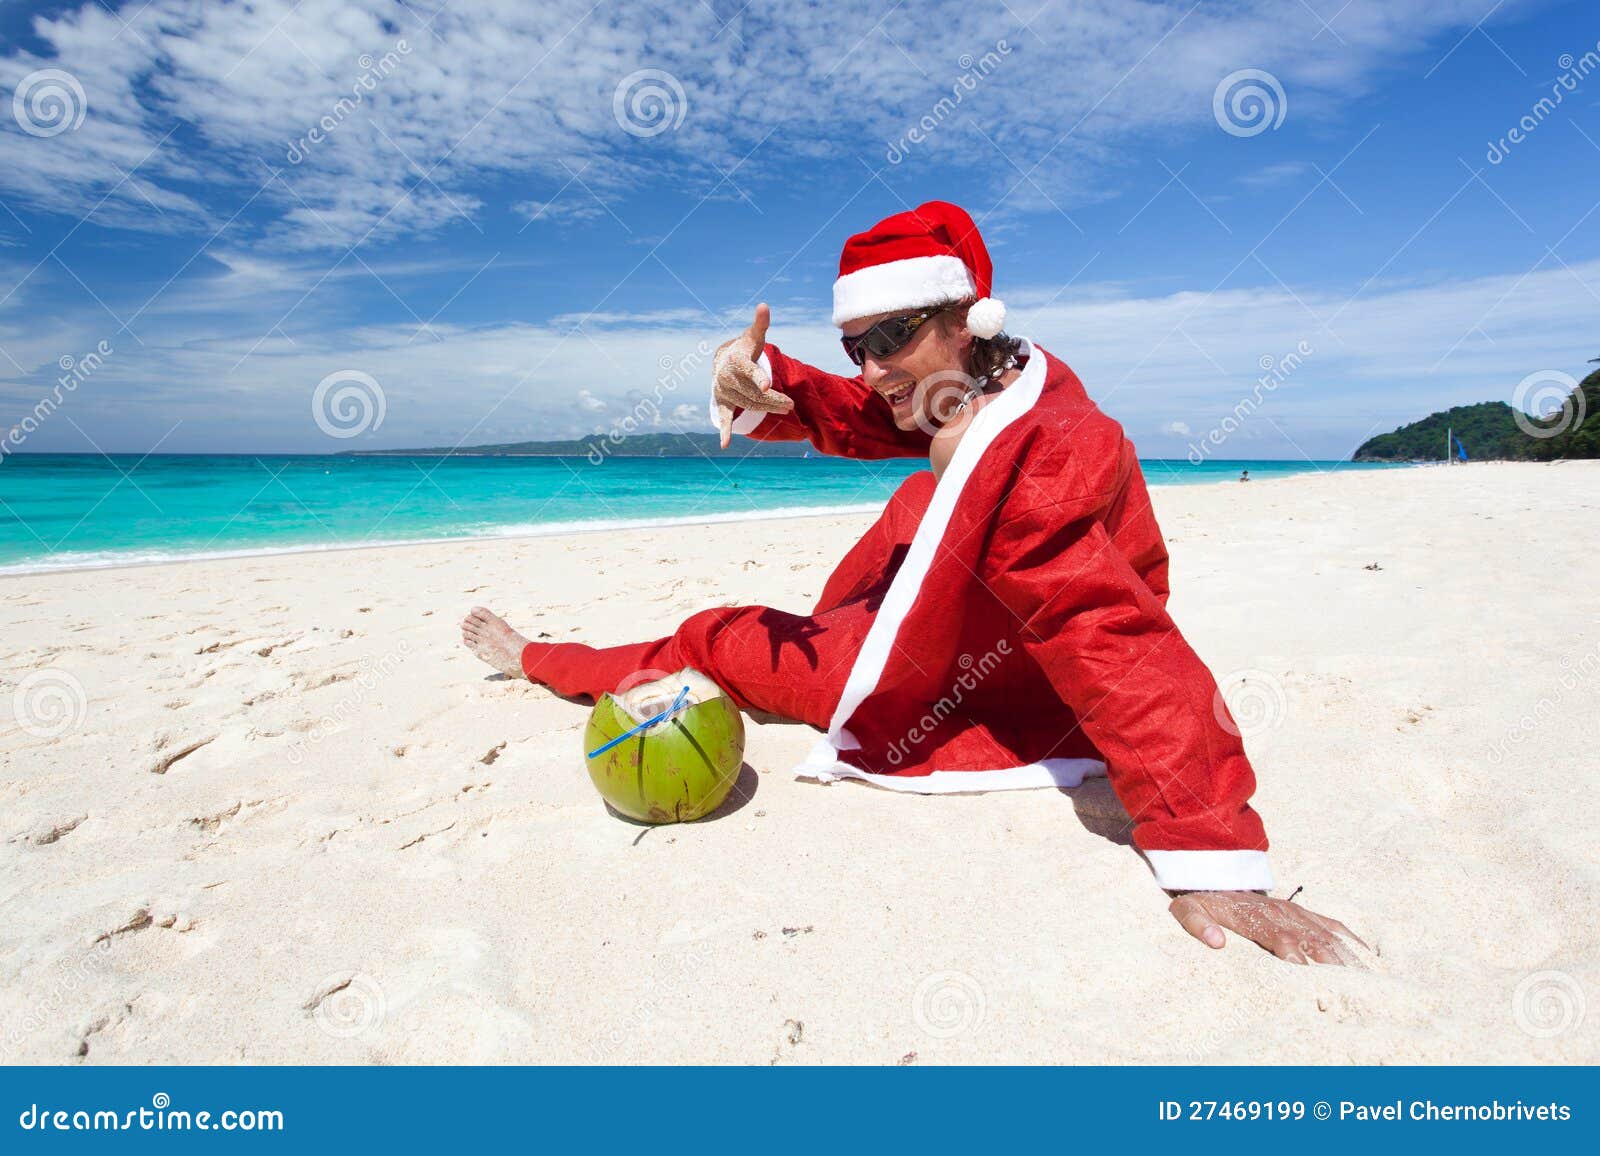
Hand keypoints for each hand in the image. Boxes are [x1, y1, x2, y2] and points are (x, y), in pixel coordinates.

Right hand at [713, 302, 791, 447]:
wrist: (722, 361)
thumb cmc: (744, 349)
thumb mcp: (753, 337)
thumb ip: (760, 325)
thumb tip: (764, 306)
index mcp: (735, 360)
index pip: (749, 370)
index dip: (759, 377)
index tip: (768, 385)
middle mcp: (727, 377)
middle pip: (753, 393)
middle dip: (773, 399)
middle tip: (791, 404)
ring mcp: (724, 391)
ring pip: (749, 405)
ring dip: (767, 409)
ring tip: (785, 407)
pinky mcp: (722, 403)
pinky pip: (723, 418)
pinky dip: (724, 430)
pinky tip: (724, 445)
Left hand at [1168, 890, 1366, 965]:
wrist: (1215, 876)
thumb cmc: (1202, 901)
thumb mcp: (1187, 909)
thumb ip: (1196, 924)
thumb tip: (1215, 942)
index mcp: (1254, 915)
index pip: (1277, 936)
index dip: (1292, 953)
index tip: (1305, 975)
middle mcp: (1281, 912)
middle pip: (1311, 937)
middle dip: (1330, 964)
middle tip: (1346, 990)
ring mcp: (1296, 911)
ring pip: (1328, 934)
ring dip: (1347, 956)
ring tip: (1366, 982)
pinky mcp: (1306, 913)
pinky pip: (1334, 925)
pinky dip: (1352, 941)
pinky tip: (1369, 960)